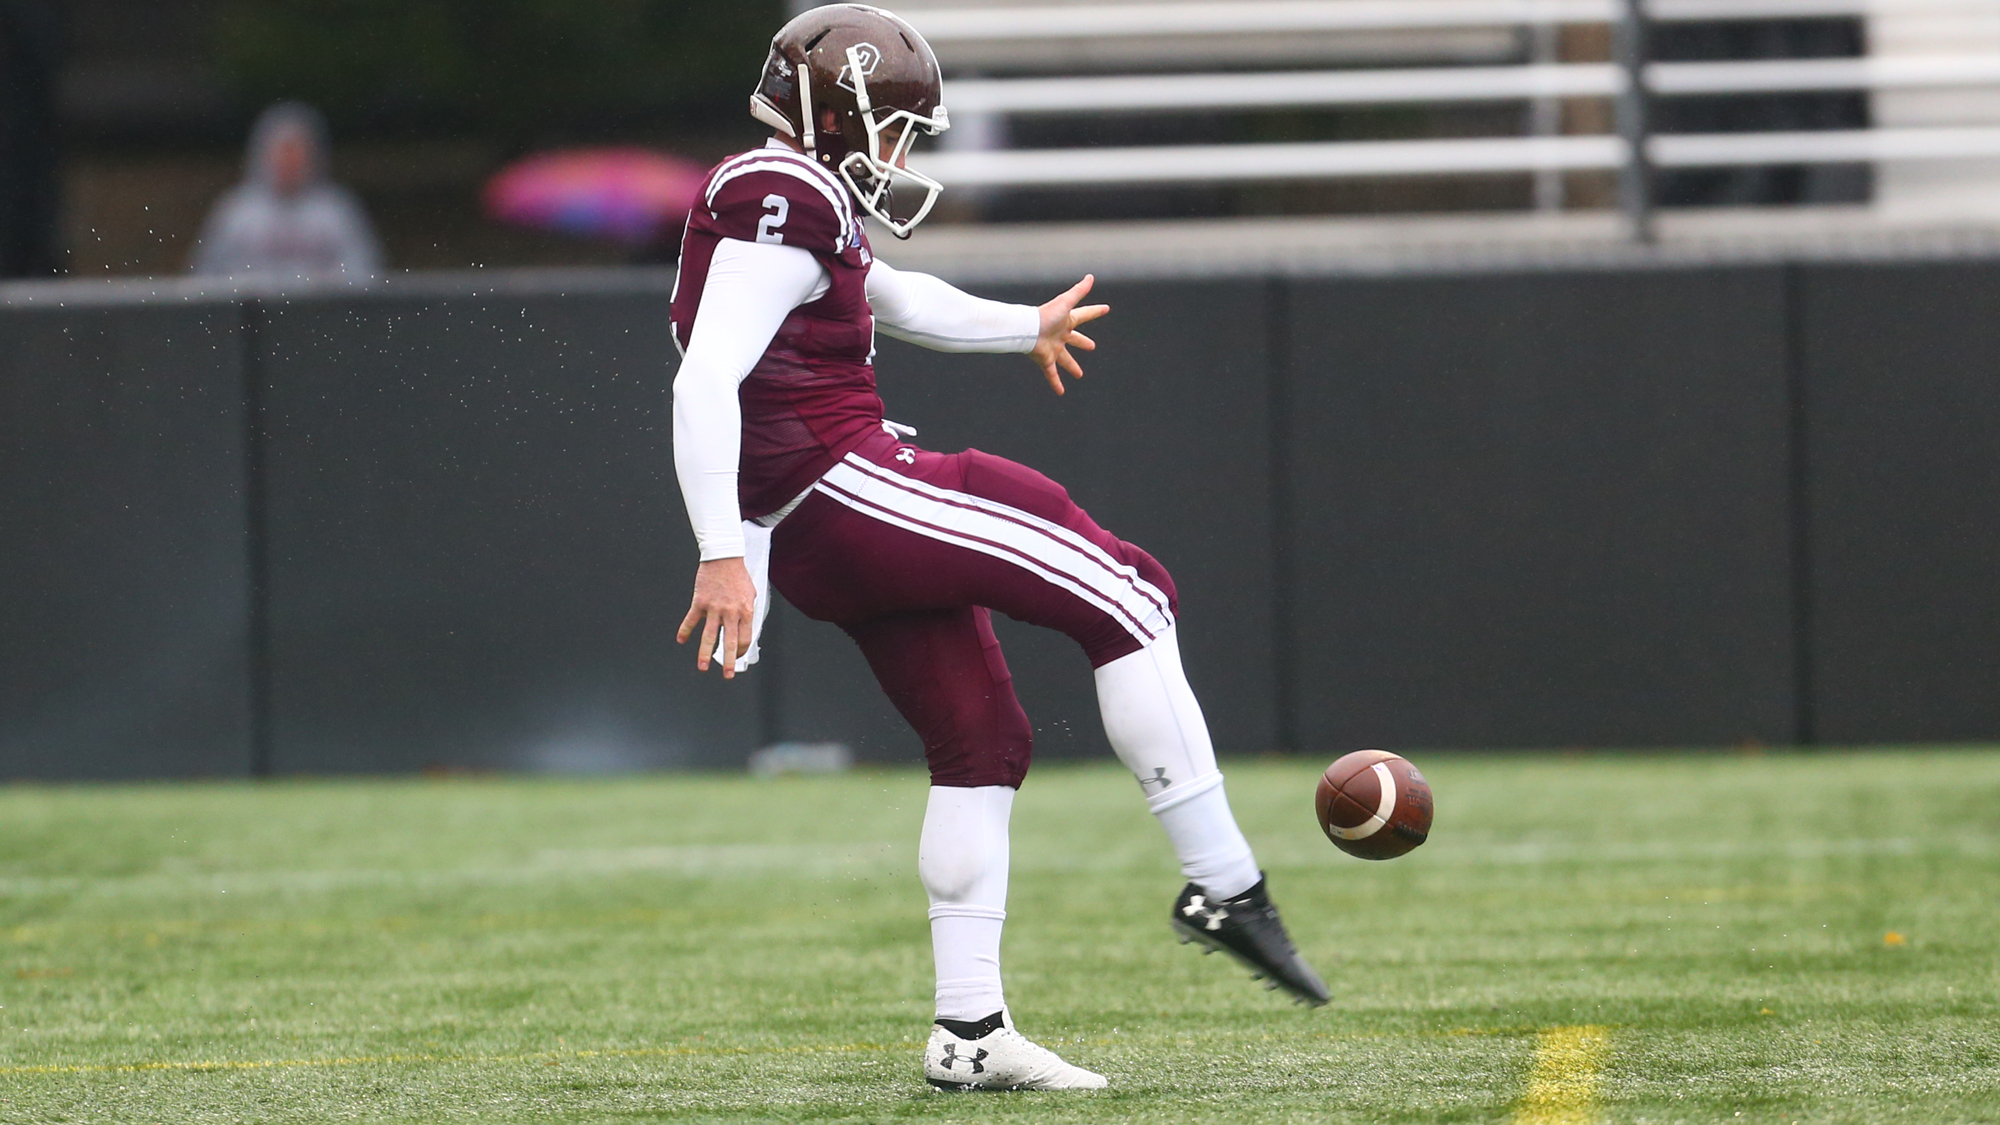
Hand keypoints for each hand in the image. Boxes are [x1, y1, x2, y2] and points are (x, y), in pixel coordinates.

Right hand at [676, 557, 756, 677]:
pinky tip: (681, 640)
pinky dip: (685, 630)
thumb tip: (744, 628)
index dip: (742, 651)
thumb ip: (747, 612)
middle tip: (728, 675)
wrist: (724, 557)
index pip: (745, 638)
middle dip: (729, 662)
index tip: (739, 657)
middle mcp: (730, 612)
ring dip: (705, 654)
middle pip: (730, 642)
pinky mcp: (700, 602)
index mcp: (745, 611)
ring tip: (703, 667)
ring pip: (709, 636)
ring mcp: (714, 608)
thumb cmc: (738, 575)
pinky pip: (691, 620)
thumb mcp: (751, 594)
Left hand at [1031, 275, 1110, 395]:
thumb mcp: (1065, 303)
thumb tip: (1091, 276)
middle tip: (1091, 347)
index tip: (1105, 309)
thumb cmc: (1046, 315)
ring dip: (1071, 367)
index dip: (1095, 311)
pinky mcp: (1046, 360)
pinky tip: (1061, 393)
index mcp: (1066, 321)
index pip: (1084, 315)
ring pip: (1064, 359)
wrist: (1027, 329)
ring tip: (1079, 375)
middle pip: (1074, 339)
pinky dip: (1056, 383)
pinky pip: (1052, 374)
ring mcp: (1053, 348)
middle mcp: (1060, 335)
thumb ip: (1078, 291)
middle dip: (1083, 342)